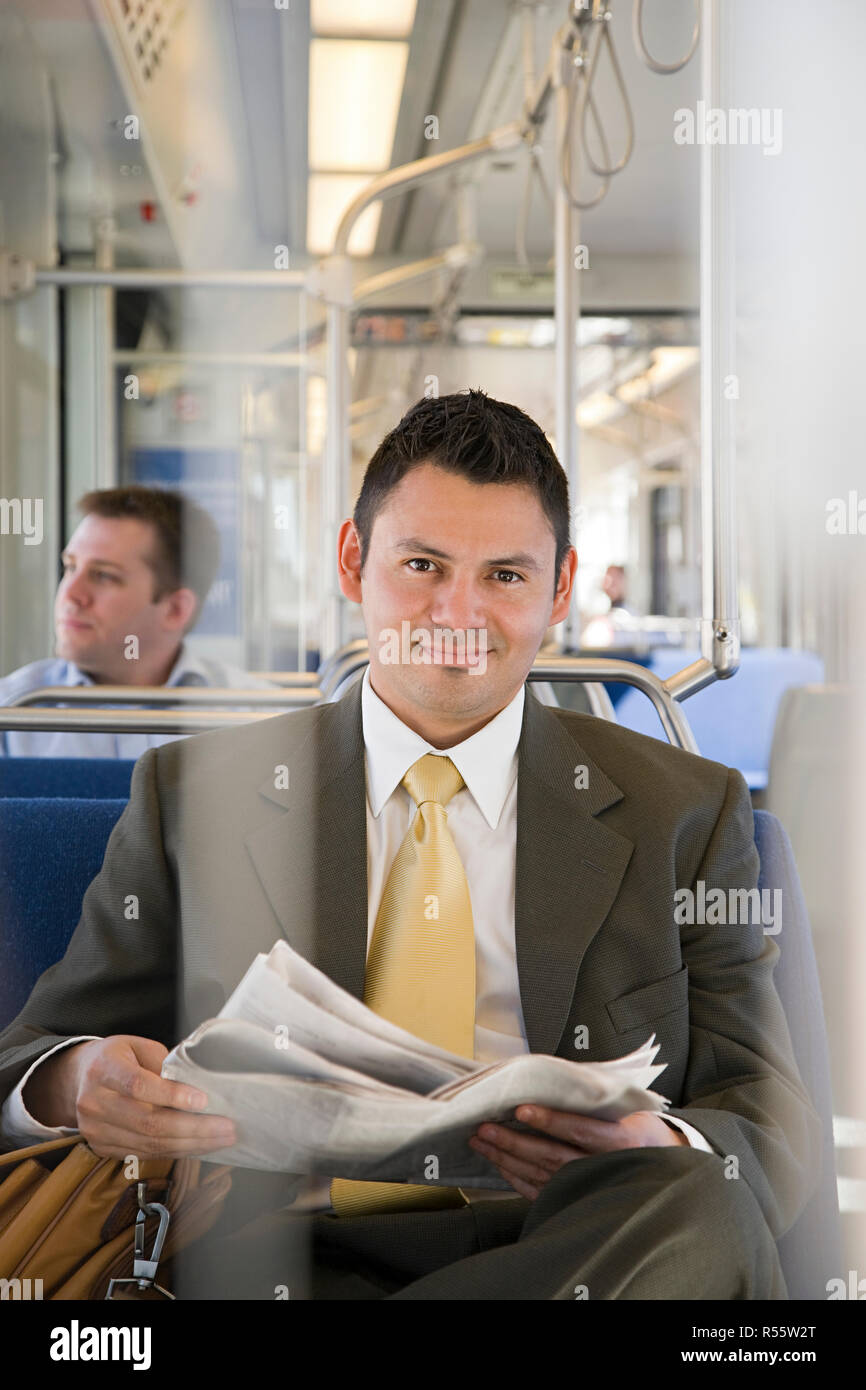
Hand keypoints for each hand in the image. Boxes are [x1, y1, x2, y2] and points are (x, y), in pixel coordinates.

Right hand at [22, 1035, 236, 1159]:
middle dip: (194, 1128)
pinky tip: (199, 1146)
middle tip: (227, 1127)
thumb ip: (164, 1064)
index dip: (172, 1095)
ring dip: (191, 1144)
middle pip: (148, 1122)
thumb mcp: (138, 1047)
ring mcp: (95, 1129)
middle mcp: (95, 1102)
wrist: (78, 1078)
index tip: (203, 1100)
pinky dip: (176, 1151)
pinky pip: (145, 1153)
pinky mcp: (102, 1147)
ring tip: (221, 1139)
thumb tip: (199, 1085)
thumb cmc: (118, 1058)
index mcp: (104, 1069)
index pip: (139, 1086)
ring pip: (150, 1143)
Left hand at [469, 1108, 685, 1200]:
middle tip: (485, 1128)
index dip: (550, 1121)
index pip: (579, 1130)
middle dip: (514, 1142)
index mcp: (619, 1140)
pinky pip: (542, 1192)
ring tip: (482, 1142)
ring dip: (508, 1158)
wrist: (664, 1163)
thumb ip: (594, 1098)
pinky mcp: (578, 1199)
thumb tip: (553, 1078)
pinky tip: (501, 1165)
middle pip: (551, 1156)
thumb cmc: (639, 1127)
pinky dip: (518, 1179)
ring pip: (542, 1174)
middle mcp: (603, 1168)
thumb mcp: (628, 1107)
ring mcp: (589, 1187)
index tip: (522, 1109)